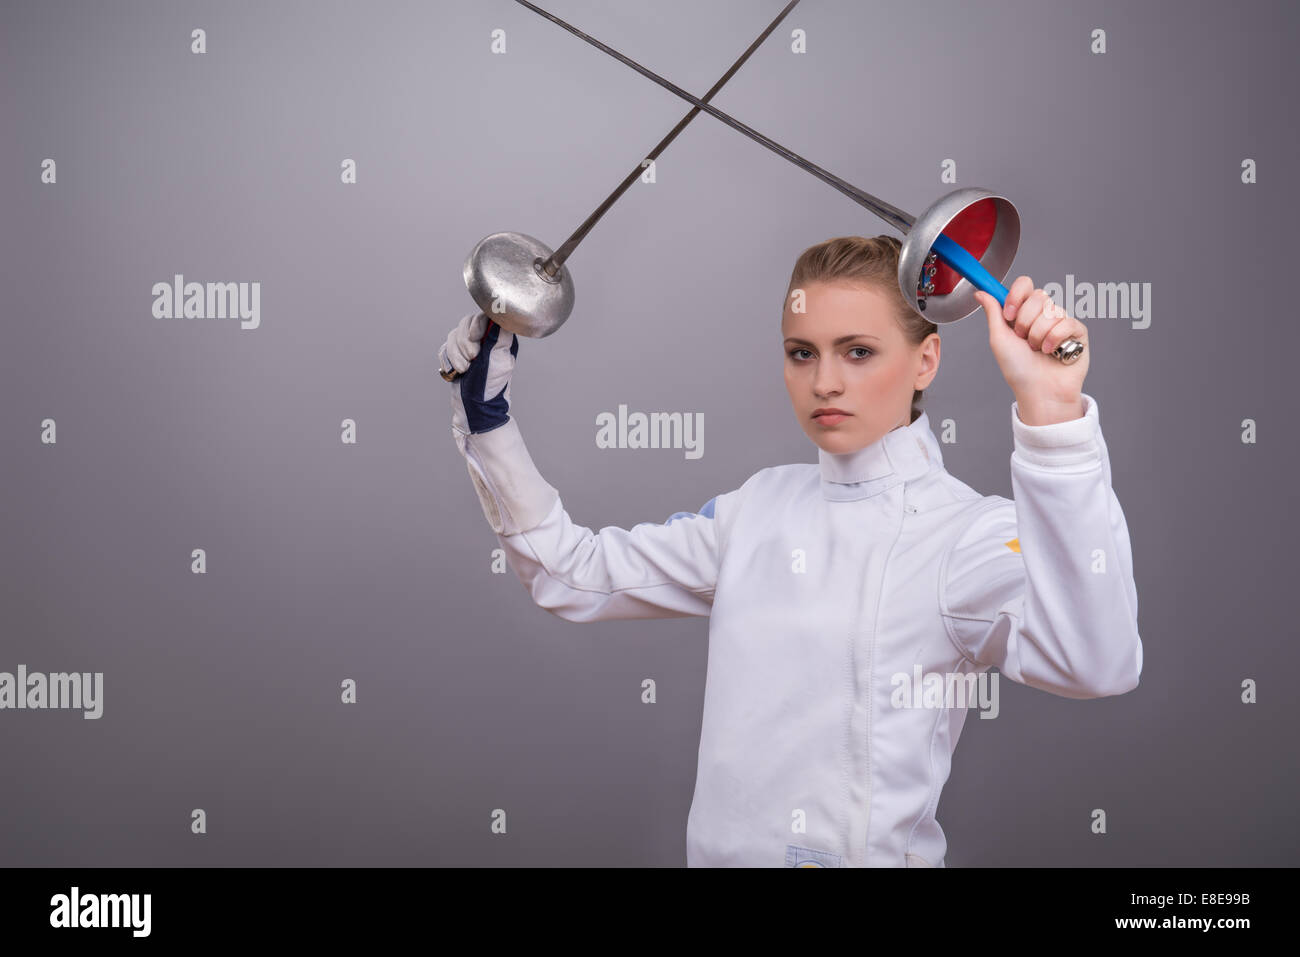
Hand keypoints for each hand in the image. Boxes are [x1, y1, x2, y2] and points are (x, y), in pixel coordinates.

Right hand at [438, 311, 517, 435]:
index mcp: (498, 339)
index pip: (483, 316)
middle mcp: (484, 340)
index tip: (474, 337)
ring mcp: (469, 347)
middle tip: (472, 359)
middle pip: (466, 324)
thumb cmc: (489, 386)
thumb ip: (500, 337)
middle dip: (464, 342)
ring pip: (454, 335)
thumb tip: (503, 316)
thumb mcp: (500, 360)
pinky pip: (446, 347)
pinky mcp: (456, 355)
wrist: (474, 408)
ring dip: (456, 354)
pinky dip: (449, 360)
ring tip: (464, 370)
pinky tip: (456, 371)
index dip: (476, 324)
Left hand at [975, 277, 1088, 424]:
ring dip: (1038, 335)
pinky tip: (1052, 353)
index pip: (1025, 285)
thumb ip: (993, 312)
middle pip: (1039, 296)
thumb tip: (981, 292)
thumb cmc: (1018, 369)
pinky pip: (1067, 322)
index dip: (1017, 295)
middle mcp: (1043, 314)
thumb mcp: (999, 339)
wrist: (1038, 391)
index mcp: (1023, 312)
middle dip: (1026, 321)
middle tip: (1024, 340)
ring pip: (1052, 310)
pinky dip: (1055, 339)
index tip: (1009, 315)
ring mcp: (1061, 322)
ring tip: (1038, 350)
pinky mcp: (1077, 332)